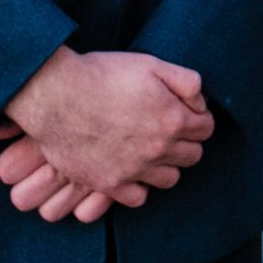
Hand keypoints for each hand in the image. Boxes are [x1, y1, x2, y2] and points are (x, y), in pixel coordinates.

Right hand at [0, 48, 213, 220]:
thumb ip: (186, 81)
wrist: (56, 96)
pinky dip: (139, 186)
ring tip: (151, 151)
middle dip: (187, 142)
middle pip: (193, 155)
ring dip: (167, 165)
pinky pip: (139, 198)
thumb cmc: (103, 75)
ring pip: (170, 179)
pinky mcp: (109, 184)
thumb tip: (201, 103)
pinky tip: (131, 169)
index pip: (206, 129)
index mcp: (173, 119)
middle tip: (168, 131)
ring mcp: (134, 169)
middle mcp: (159, 149)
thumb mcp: (151, 64)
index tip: (186, 113)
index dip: (198, 118)